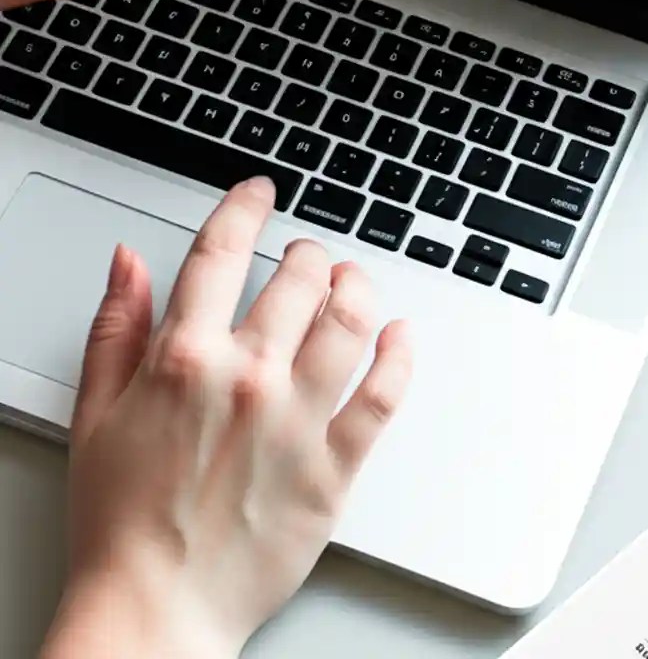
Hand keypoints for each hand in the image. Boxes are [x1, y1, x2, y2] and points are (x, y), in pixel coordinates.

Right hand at [39, 178, 413, 658]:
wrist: (156, 604)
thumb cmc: (121, 521)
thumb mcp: (95, 413)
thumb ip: (115, 329)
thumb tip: (127, 263)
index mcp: (183, 359)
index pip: (221, 254)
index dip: (245, 209)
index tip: (260, 193)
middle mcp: (248, 379)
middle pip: (298, 281)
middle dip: (308, 255)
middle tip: (310, 257)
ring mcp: (298, 420)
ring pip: (350, 323)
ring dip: (359, 288)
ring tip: (354, 283)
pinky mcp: (336, 466)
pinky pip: (384, 395)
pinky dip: (400, 355)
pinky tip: (402, 336)